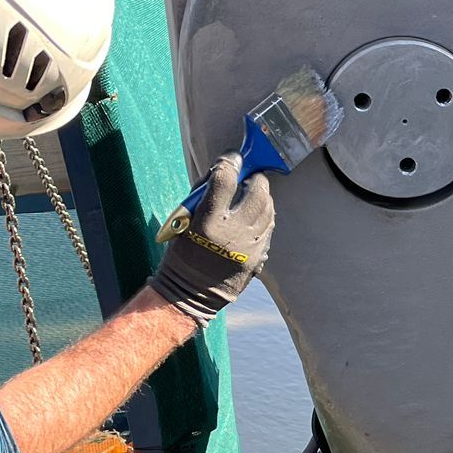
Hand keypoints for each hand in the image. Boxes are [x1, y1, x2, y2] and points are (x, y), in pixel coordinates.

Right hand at [148, 151, 274, 324]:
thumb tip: (224, 170)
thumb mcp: (184, 221)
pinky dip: (264, 215)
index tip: (231, 160)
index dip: (229, 164)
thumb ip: (205, 195)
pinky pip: (269, 226)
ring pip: (268, 208)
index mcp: (207, 223)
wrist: (191, 293)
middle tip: (248, 178)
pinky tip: (255, 214)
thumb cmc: (183, 253)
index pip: (225, 180)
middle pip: (257, 192)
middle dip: (255, 179)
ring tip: (252, 194)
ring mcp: (250, 246)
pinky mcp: (259, 256)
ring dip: (262, 196)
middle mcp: (232, 233)